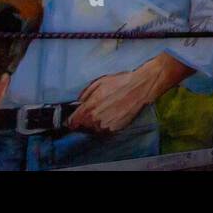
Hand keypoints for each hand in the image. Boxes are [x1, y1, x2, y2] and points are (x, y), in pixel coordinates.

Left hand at [68, 54, 186, 133]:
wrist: (140, 87)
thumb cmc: (120, 82)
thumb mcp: (99, 82)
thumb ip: (84, 94)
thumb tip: (78, 103)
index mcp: (90, 106)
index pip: (73, 122)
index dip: (72, 120)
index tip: (74, 118)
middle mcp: (96, 118)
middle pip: (82, 127)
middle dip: (84, 120)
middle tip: (92, 112)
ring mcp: (106, 125)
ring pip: (93, 130)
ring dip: (94, 124)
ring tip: (104, 112)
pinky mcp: (115, 129)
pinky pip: (104, 130)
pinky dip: (105, 125)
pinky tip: (111, 114)